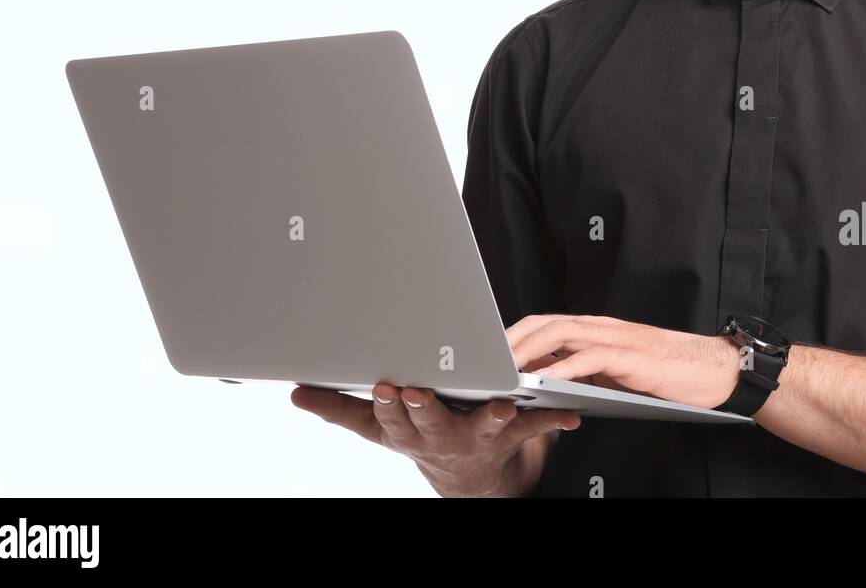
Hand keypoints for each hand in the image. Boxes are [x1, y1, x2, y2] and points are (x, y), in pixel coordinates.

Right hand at [290, 383, 579, 496]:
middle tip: (419, 390)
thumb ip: (339, 409)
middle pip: (430, 422)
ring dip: (492, 415)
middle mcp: (441, 437)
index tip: (385, 386)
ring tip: (501, 404)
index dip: (388, 404)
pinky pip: (535, 427)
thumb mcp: (378, 429)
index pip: (391, 417)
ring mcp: (478, 438)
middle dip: (424, 406)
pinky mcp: (512, 436)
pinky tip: (569, 415)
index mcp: (408, 430)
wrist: (469, 479)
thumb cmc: (421, 436)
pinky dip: (553, 421)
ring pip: (483, 426)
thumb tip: (295, 392)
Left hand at [508, 315, 738, 409]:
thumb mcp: (617, 372)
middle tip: (487, 360)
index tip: (491, 352)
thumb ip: (587, 371)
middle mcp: (602, 328)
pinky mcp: (632, 358)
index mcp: (597, 329)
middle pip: (546, 323)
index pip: (547, 322)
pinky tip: (548, 381)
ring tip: (507, 369)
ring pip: (563, 334)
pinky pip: (592, 358)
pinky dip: (566, 367)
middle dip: (513, 339)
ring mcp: (617, 339)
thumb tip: (551, 382)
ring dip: (531, 351)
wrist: (713, 370)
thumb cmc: (667, 373)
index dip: (516, 334)